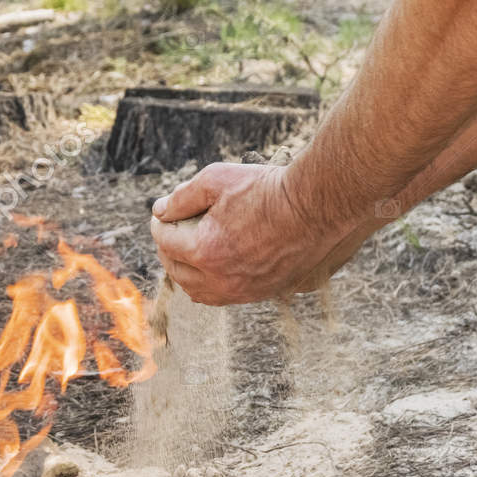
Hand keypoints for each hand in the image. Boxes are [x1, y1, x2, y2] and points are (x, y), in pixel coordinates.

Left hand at [149, 162, 352, 305]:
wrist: (316, 206)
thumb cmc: (266, 188)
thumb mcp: (215, 179)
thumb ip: (181, 198)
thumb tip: (159, 211)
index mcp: (204, 251)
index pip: (165, 241)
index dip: (160, 224)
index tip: (162, 214)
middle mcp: (220, 278)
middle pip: (176, 269)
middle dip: (168, 248)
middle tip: (171, 231)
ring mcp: (241, 290)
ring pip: (196, 290)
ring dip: (186, 270)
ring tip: (187, 251)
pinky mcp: (260, 293)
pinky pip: (221, 297)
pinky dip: (209, 284)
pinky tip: (211, 268)